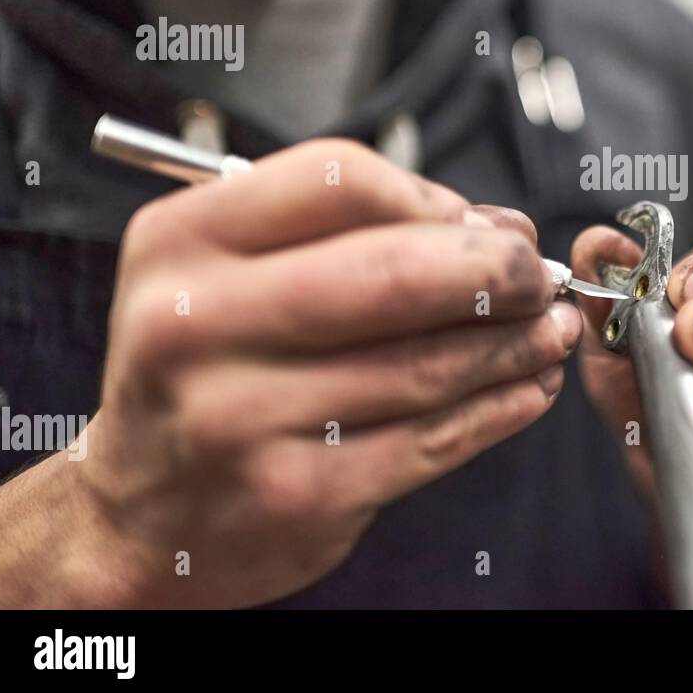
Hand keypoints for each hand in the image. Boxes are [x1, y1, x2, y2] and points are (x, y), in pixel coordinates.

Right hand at [0, 140, 579, 607]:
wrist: (142, 514)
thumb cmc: (206, 371)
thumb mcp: (230, 274)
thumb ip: (350, 234)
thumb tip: (494, 225)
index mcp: (183, 242)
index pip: (341, 179)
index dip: (433, 196)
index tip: (479, 222)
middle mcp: (199, 324)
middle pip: (397, 270)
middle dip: (497, 270)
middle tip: (537, 275)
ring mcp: (244, 417)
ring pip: (427, 361)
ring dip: (515, 342)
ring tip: (551, 328)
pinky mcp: (297, 493)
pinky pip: (432, 440)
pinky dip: (499, 408)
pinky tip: (529, 388)